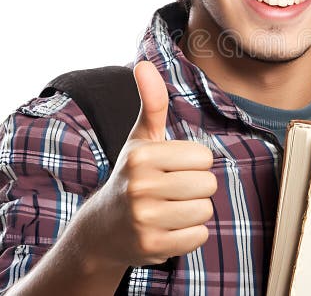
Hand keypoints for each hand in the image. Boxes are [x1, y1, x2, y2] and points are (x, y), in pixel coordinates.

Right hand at [89, 60, 217, 266]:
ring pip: (205, 211)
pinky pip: (198, 236)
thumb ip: (151, 103)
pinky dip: (190, 234)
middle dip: (196, 188)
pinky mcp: (152, 246)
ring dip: (194, 211)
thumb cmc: (131, 177)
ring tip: (169, 209)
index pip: (204, 157)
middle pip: (208, 184)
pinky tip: (168, 228)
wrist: (102, 229)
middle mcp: (140, 187)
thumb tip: (144, 65)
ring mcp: (145, 219)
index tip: (172, 168)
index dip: (194, 164)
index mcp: (141, 156)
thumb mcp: (140, 140)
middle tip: (171, 191)